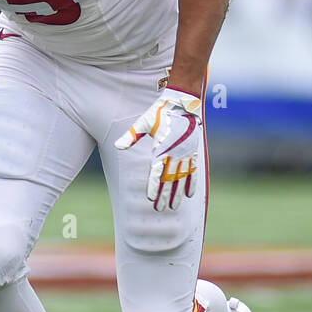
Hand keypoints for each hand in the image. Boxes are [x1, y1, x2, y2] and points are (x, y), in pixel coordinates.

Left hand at [114, 87, 202, 210]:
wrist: (183, 101)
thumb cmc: (160, 111)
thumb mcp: (144, 122)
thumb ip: (131, 136)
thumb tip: (118, 146)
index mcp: (162, 147)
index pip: (157, 171)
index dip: (154, 186)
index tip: (151, 199)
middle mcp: (175, 152)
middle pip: (169, 179)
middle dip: (164, 195)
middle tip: (160, 209)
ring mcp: (186, 152)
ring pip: (182, 178)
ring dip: (178, 193)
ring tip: (173, 207)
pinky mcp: (193, 151)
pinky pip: (193, 170)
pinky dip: (192, 182)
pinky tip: (190, 195)